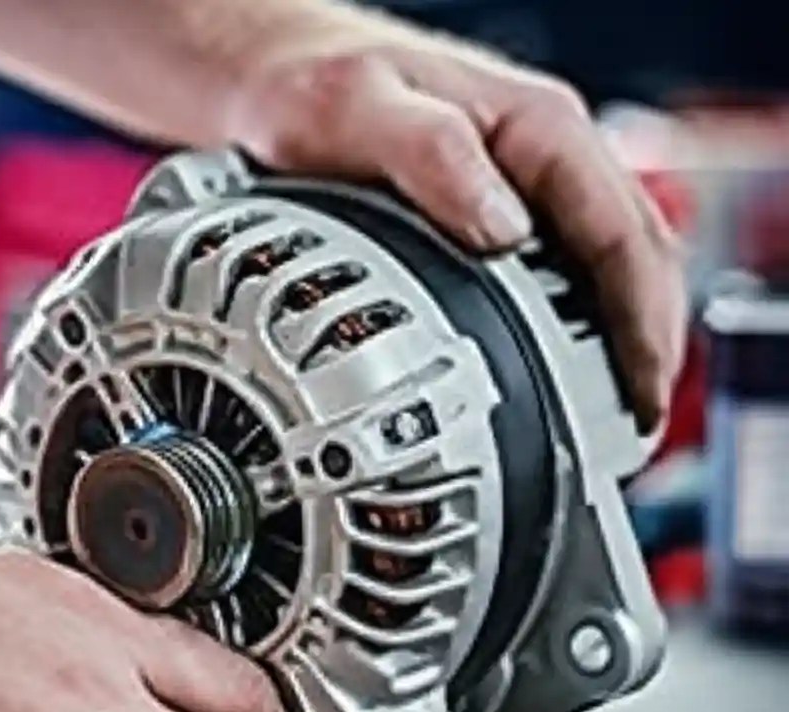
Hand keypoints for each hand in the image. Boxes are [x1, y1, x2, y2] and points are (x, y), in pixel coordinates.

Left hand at [225, 10, 685, 430]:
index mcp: (535, 128)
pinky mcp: (483, 218)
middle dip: (645, 344)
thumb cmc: (313, 82)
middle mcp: (537, 161)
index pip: (622, 231)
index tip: (639, 385)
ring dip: (610, 342)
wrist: (273, 78)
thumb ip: (432, 157)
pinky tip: (546, 374)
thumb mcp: (358, 108)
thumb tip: (501, 229)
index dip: (642, 317)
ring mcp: (516, 191)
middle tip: (629, 426)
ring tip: (600, 418)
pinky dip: (559, 330)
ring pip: (595, 272)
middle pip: (630, 259)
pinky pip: (545, 277)